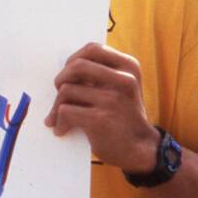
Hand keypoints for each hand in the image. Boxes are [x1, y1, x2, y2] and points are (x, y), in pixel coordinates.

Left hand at [44, 42, 158, 172]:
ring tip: (58, 117)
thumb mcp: (124, 88)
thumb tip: (64, 70)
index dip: (74, 59)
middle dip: (61, 79)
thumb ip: (102, 74)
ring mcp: (112, 99)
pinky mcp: (100, 119)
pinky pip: (66, 111)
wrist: (140, 149)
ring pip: (67, 90)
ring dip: (56, 105)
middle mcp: (123, 79)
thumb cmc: (125, 117)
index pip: (92, 49)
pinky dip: (59, 121)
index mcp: (129, 67)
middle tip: (60, 94)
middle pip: (76, 66)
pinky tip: (62, 129)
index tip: (69, 75)